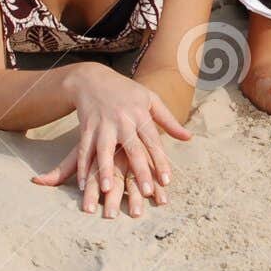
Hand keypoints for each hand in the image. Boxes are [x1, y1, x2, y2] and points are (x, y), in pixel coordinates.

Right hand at [31, 64, 189, 215]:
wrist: (92, 78)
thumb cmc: (127, 92)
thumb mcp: (151, 99)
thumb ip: (169, 120)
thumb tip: (189, 138)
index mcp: (140, 114)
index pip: (153, 141)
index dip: (160, 161)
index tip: (166, 181)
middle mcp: (122, 120)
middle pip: (132, 148)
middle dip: (139, 170)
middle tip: (146, 192)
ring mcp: (102, 124)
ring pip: (104, 150)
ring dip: (104, 170)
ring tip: (107, 190)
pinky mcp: (86, 128)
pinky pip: (83, 150)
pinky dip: (82, 167)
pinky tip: (83, 184)